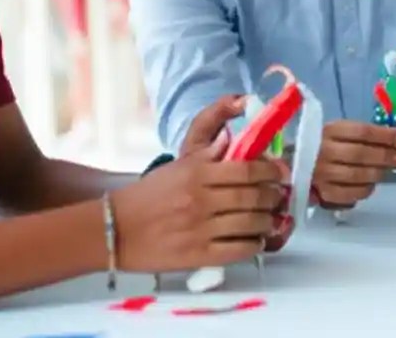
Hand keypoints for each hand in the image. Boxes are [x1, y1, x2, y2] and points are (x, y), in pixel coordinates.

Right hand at [108, 96, 284, 271]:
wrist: (114, 230)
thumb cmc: (147, 197)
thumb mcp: (176, 168)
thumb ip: (207, 155)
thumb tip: (232, 139)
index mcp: (196, 174)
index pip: (246, 170)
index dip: (271, 171)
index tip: (281, 173)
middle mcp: (200, 200)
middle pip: (253, 196)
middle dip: (274, 196)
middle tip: (279, 196)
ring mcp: (199, 229)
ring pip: (250, 224)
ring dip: (268, 221)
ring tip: (271, 219)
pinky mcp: (197, 255)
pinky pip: (237, 249)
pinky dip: (254, 244)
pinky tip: (256, 240)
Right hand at [312, 120, 395, 207]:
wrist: (296, 165)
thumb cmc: (325, 145)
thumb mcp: (340, 132)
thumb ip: (366, 135)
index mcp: (329, 131)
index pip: (362, 132)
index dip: (385, 135)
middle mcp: (324, 151)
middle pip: (361, 154)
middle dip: (386, 156)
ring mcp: (323, 174)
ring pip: (358, 175)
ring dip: (378, 172)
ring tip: (388, 170)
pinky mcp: (324, 193)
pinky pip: (352, 194)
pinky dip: (367, 189)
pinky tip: (372, 183)